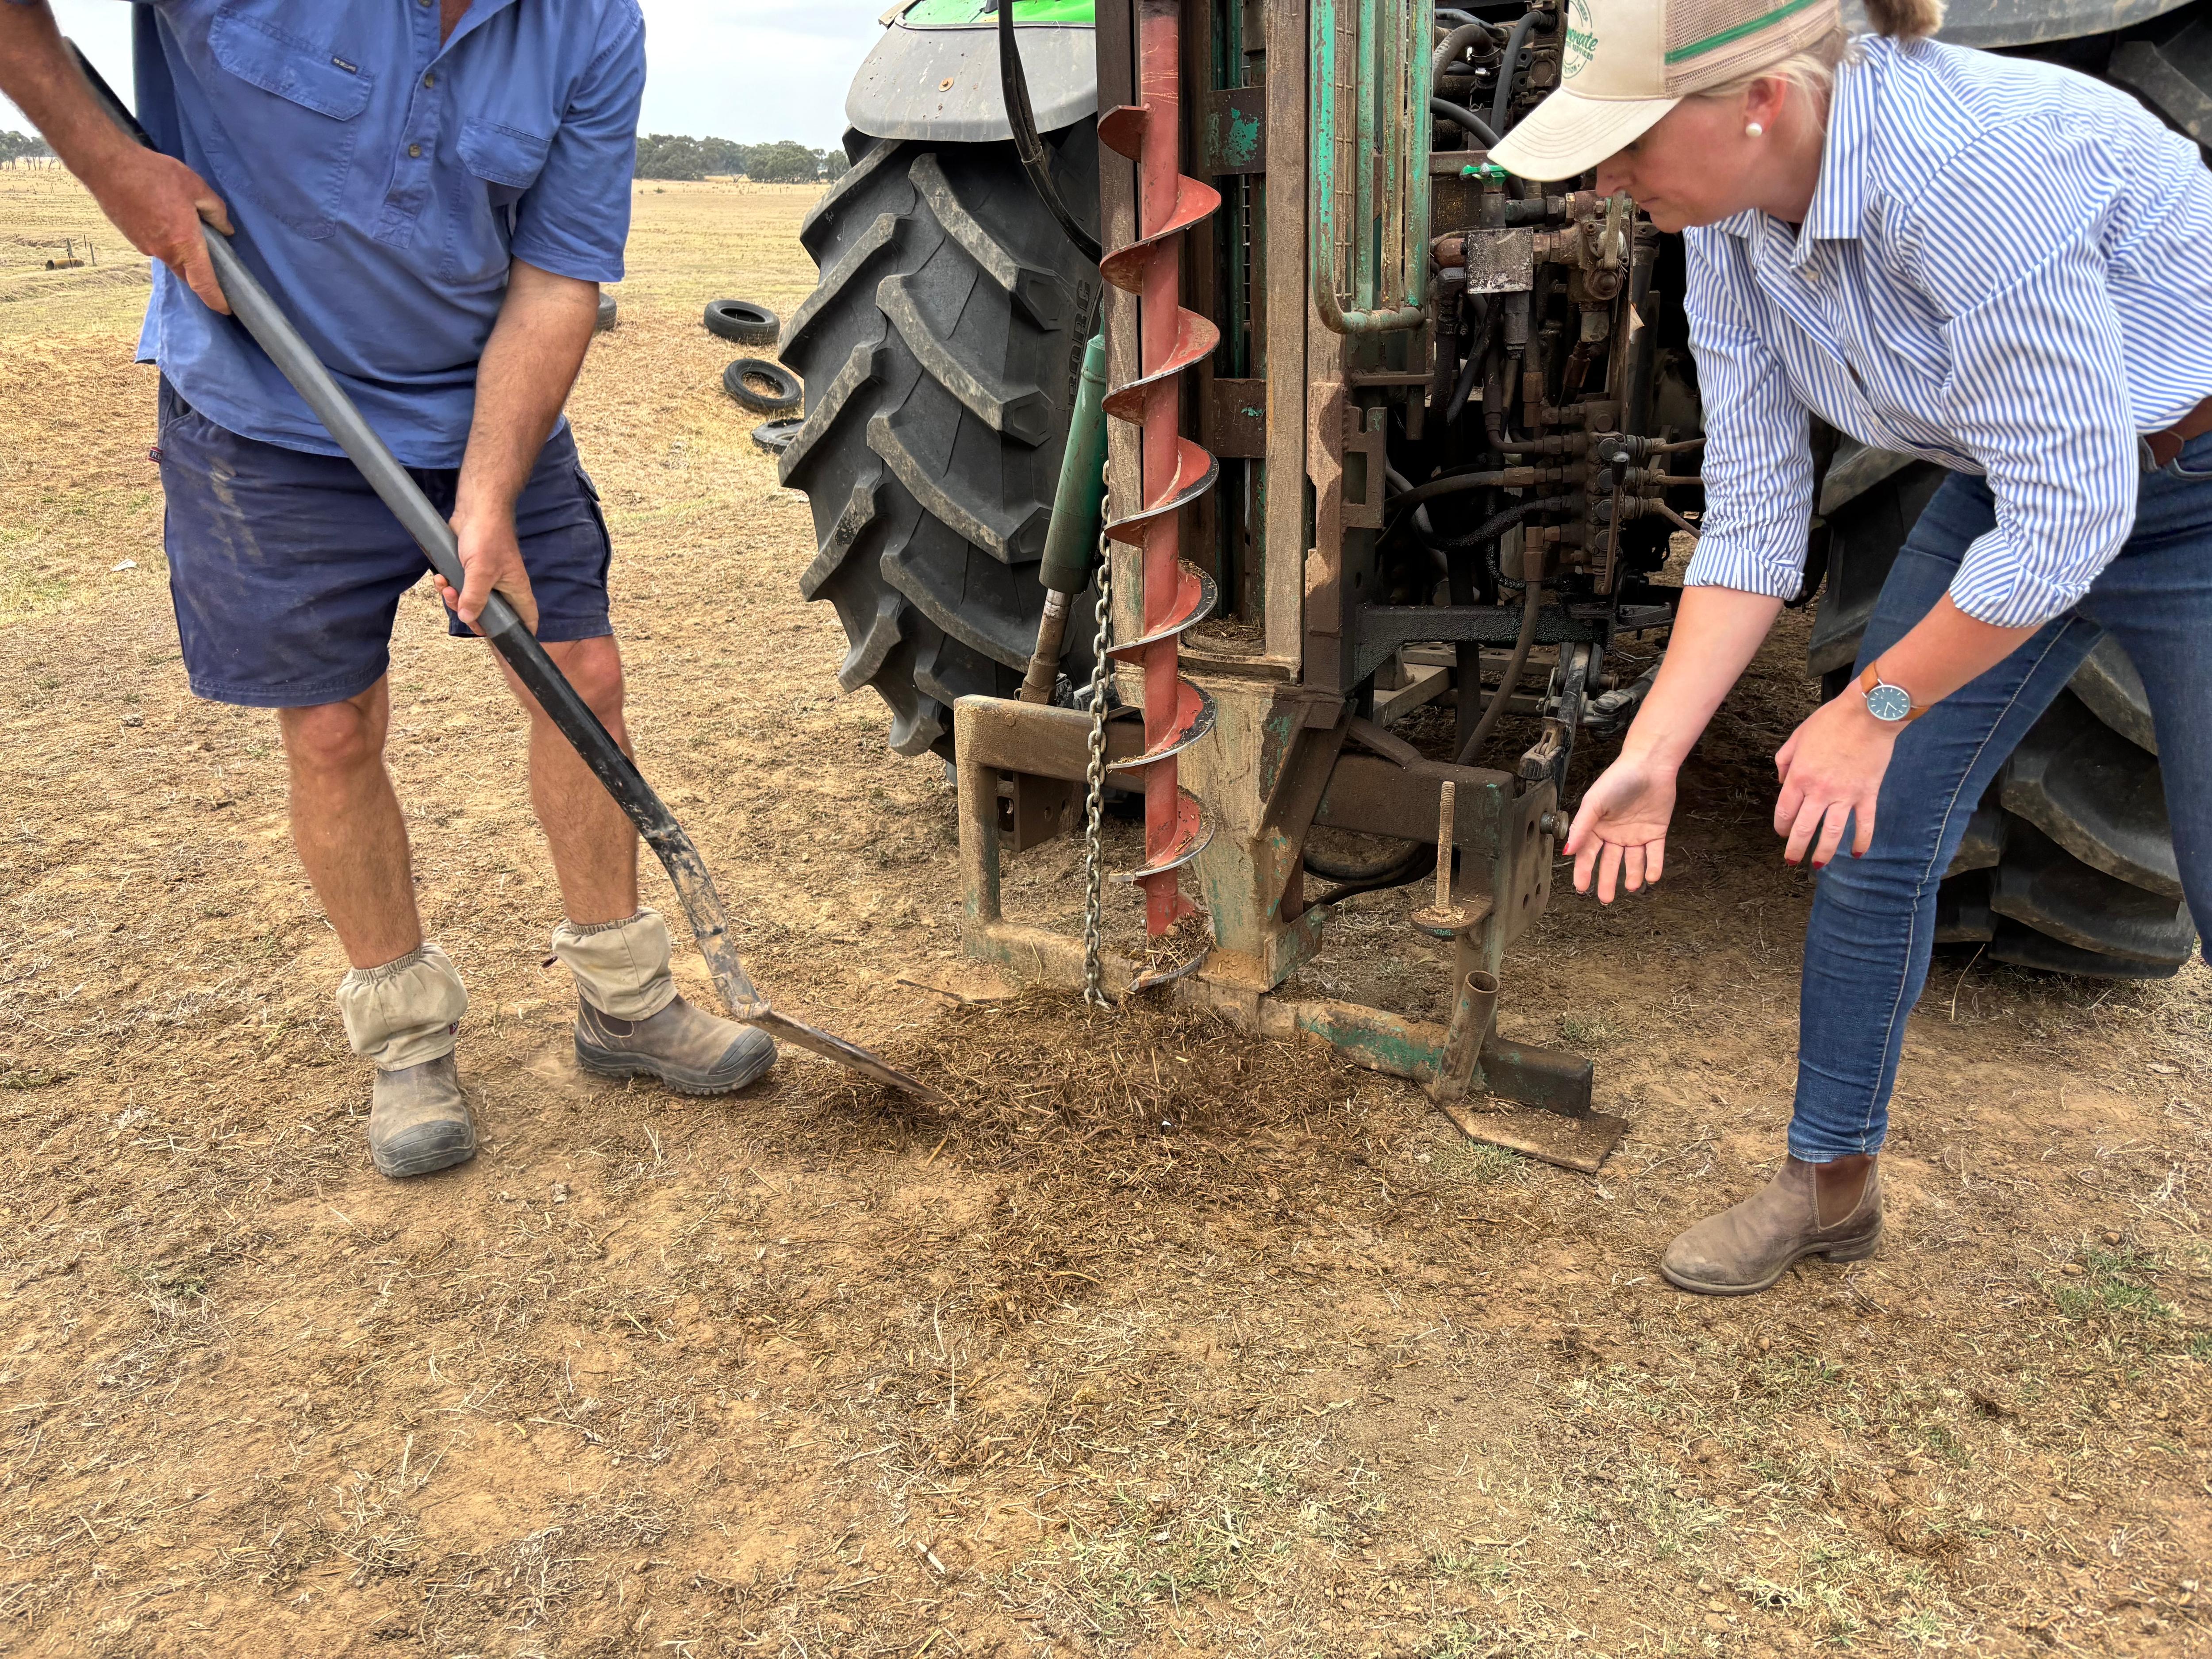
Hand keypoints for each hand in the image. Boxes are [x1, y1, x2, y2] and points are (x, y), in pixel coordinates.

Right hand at [85, 141, 233, 313]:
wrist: (106, 165)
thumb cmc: (151, 173)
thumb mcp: (194, 186)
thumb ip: (215, 211)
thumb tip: (226, 229)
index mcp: (183, 243)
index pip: (203, 283)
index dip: (216, 300)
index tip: (226, 309)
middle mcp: (163, 251)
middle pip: (188, 275)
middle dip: (202, 278)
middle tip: (217, 273)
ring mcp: (145, 246)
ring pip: (171, 259)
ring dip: (182, 252)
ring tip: (187, 230)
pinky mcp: (132, 238)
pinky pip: (157, 246)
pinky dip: (167, 240)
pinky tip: (166, 219)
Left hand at [438, 504, 538, 634]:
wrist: (475, 509)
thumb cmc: (487, 536)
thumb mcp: (481, 570)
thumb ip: (475, 597)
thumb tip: (468, 618)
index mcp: (516, 592)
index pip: (526, 622)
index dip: (518, 636)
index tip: (500, 643)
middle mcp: (504, 590)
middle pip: (490, 618)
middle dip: (469, 615)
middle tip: (457, 603)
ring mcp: (486, 582)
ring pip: (470, 604)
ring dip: (454, 599)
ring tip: (444, 585)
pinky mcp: (469, 573)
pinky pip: (459, 589)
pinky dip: (448, 586)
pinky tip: (439, 577)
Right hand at [1564, 752, 1677, 902]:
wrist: (1649, 765)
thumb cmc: (1618, 779)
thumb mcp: (1594, 803)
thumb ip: (1581, 827)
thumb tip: (1567, 851)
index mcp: (1596, 827)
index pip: (1587, 854)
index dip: (1584, 871)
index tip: (1581, 888)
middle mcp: (1615, 834)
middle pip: (1609, 862)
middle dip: (1607, 881)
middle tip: (1606, 898)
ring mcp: (1635, 834)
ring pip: (1632, 861)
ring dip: (1631, 875)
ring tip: (1631, 887)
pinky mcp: (1655, 832)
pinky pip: (1654, 854)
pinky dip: (1653, 866)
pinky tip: (1651, 877)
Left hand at [1772, 690, 1900, 866]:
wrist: (1868, 713)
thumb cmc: (1831, 721)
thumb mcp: (1797, 736)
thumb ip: (1784, 760)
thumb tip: (1781, 781)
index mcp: (1799, 777)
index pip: (1785, 811)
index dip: (1781, 826)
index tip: (1781, 833)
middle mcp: (1820, 790)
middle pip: (1803, 828)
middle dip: (1795, 849)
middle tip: (1791, 862)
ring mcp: (1845, 794)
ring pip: (1832, 833)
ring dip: (1824, 852)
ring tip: (1818, 865)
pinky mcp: (1867, 793)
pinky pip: (1865, 823)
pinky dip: (1862, 840)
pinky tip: (1858, 853)